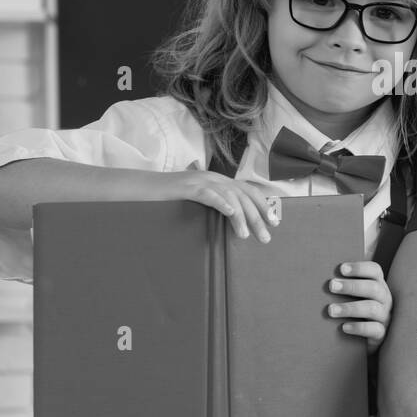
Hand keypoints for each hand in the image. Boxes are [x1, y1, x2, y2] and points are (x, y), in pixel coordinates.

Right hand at [166, 170, 280, 241]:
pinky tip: (230, 213)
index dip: (263, 205)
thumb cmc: (170, 200)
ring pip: (229, 196)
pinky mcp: (186, 187)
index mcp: (218, 181)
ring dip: (240, 216)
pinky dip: (220, 202)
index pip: (247, 190)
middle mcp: (212, 178)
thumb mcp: (197, 203)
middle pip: (243, 195)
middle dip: (257, 217)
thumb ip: (215, 208)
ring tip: (245, 235)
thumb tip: (233, 223)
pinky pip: (207, 194)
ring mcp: (199, 181)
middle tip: (265, 238)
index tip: (274, 222)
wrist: (142, 189)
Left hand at [327, 261, 391, 352]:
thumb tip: (324, 273)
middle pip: (373, 288)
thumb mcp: (353, 295)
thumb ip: (344, 284)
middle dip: (352, 286)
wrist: (362, 341)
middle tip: (331, 286)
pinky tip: (344, 327)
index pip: (374, 270)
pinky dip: (359, 327)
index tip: (341, 269)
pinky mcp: (381, 334)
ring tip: (331, 310)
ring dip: (350, 308)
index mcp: (377, 285)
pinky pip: (374, 330)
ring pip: (372, 309)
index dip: (360, 268)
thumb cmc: (354, 311)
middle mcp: (384, 299)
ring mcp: (384, 316)